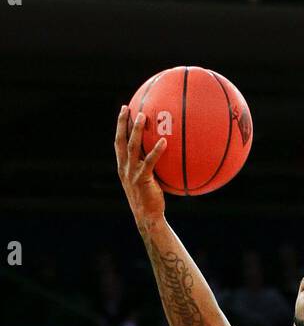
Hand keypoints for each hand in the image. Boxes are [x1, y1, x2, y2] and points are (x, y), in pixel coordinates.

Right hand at [114, 106, 166, 225]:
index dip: (119, 126)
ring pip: (132, 147)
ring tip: (143, 117)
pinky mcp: (142, 179)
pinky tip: (164, 142)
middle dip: (123, 123)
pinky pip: (149, 162)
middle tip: (129, 108)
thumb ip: (149, 167)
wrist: (148, 218)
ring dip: (137, 131)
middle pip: (121, 140)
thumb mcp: (146, 181)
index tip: (124, 111)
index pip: (118, 142)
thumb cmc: (150, 200)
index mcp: (123, 167)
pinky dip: (156, 151)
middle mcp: (124, 168)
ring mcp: (132, 173)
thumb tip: (164, 155)